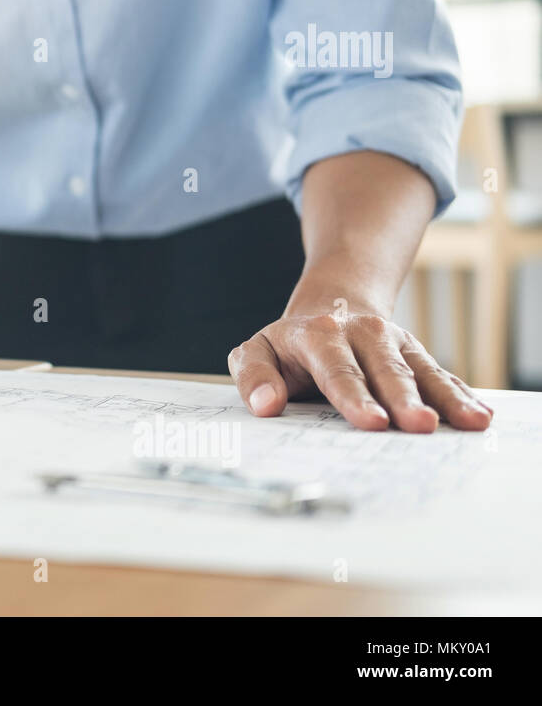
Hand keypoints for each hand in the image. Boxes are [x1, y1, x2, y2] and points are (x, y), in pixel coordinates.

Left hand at [227, 308, 492, 431]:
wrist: (331, 307)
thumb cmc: (290, 345)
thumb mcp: (258, 351)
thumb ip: (254, 376)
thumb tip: (265, 404)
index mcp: (319, 335)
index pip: (337, 370)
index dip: (354, 396)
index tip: (371, 421)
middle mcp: (362, 335)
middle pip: (386, 370)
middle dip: (403, 399)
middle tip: (420, 426)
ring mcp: (394, 344)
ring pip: (421, 372)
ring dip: (444, 398)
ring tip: (469, 422)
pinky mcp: (415, 356)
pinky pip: (441, 376)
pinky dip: (461, 395)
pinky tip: (479, 415)